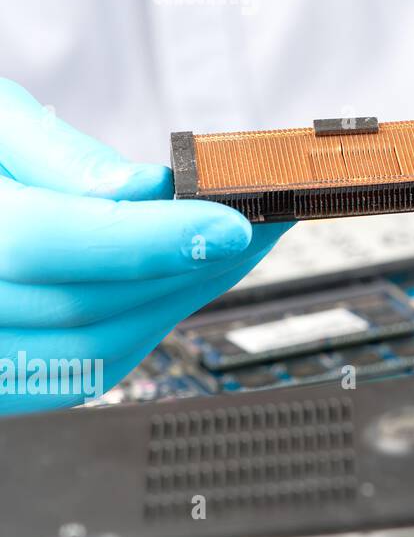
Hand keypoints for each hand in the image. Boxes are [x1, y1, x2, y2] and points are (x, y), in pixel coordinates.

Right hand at [0, 80, 290, 412]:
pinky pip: (84, 374)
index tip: (232, 222)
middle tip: (264, 221)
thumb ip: (58, 155)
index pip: (45, 242)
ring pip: (94, 352)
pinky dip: (148, 327)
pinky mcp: (1, 381)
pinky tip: (185, 281)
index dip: (148, 239)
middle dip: (190, 266)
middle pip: (83, 306)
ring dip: (182, 300)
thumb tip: (149, 188)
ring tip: (237, 247)